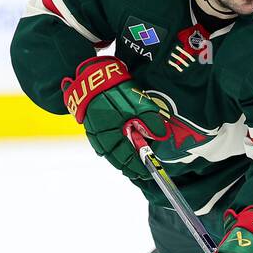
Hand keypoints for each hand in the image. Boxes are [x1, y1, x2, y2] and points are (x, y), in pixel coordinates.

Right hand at [62, 56, 168, 179]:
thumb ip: (151, 123)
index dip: (139, 168)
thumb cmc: (116, 92)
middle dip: (130, 168)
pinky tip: (119, 151)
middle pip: (117, 160)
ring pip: (109, 154)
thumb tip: (161, 136)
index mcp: (115, 136)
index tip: (148, 172)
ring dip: (121, 161)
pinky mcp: (91, 128)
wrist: (93, 78)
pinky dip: (112, 151)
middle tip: (141, 173)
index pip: (128, 159)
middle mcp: (102, 139)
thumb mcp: (139, 106)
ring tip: (131, 166)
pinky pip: (102, 146)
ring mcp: (95, 134)